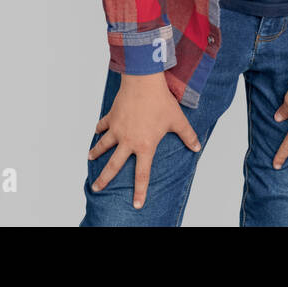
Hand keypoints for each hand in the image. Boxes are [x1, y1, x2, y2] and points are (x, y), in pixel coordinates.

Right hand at [88, 72, 200, 208]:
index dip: (139, 191)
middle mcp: (128, 141)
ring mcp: (117, 129)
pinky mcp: (112, 116)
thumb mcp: (178, 120)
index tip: (136, 204)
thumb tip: (197, 147)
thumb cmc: (161, 101)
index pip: (142, 174)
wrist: (143, 82)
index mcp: (145, 146)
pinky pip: (103, 125)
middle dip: (104, 179)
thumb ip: (187, 135)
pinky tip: (97, 131)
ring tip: (90, 158)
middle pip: (113, 165)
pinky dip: (99, 128)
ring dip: (96, 152)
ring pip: (103, 145)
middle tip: (96, 188)